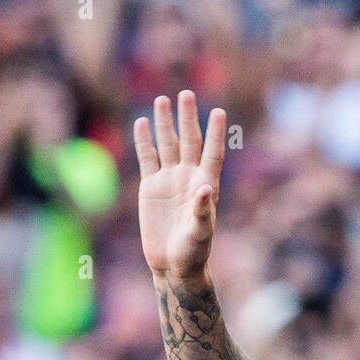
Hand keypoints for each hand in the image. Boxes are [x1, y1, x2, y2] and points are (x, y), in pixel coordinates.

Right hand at [134, 90, 225, 284]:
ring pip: (167, 145)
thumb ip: (202, 211)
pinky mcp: (150, 187)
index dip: (215, 133)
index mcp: (206, 185)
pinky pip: (147, 159)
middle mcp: (188, 177)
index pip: (212, 153)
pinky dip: (144, 141)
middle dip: (187, 118)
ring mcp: (169, 180)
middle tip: (186, 94)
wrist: (173, 265)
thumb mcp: (200, 233)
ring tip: (162, 100)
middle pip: (189, 141)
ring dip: (165, 123)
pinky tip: (141, 123)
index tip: (218, 112)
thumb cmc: (193, 252)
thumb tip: (204, 187)